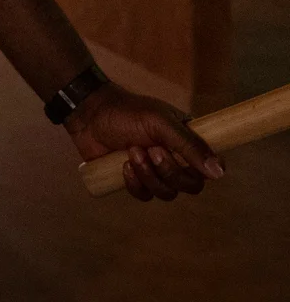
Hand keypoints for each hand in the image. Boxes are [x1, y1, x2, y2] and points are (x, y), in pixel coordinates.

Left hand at [64, 82, 224, 201]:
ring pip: (167, 193)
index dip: (203, 170)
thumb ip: (190, 145)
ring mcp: (154, 170)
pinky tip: (123, 166)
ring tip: (132, 151)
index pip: (209, 167)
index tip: (185, 160)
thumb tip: (220, 173)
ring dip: (148, 175)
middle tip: (150, 150)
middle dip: (169, 171)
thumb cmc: (126, 112)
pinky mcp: (135, 180)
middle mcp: (175, 158)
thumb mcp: (160, 123)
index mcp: (186, 140)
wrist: (89, 114)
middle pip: (190, 185)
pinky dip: (135, 184)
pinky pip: (145, 196)